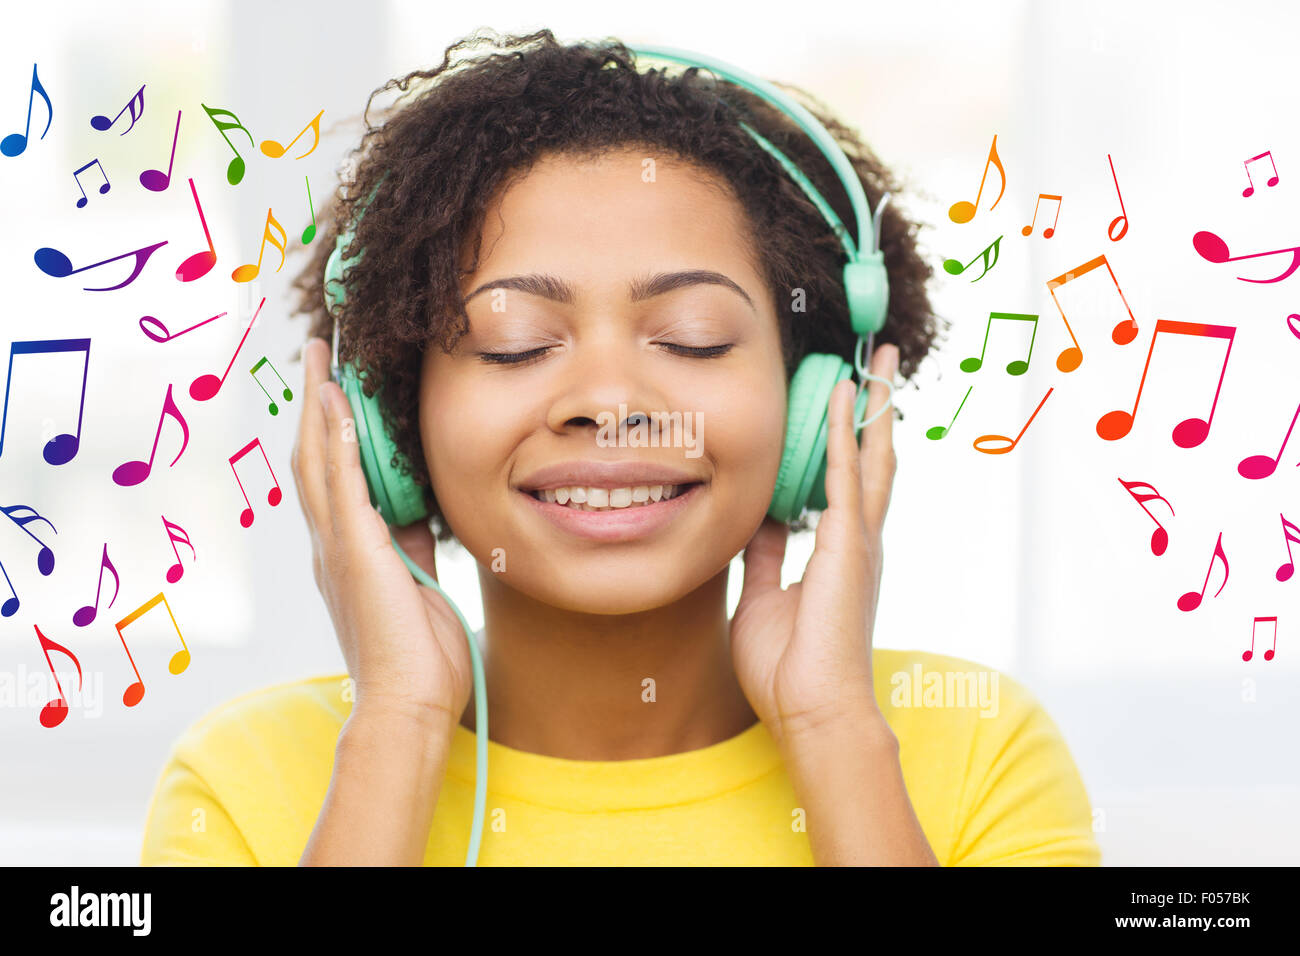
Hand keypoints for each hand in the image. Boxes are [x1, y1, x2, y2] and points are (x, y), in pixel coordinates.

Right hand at [291, 337, 472, 730]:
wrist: (409, 705)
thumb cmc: (418, 657)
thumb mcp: (419, 586)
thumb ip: (412, 545)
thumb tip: (419, 510)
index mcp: (347, 553)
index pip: (333, 477)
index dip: (329, 429)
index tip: (333, 387)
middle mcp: (332, 545)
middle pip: (315, 457)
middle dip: (315, 403)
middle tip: (318, 352)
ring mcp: (338, 547)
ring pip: (319, 460)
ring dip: (319, 406)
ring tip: (321, 357)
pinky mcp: (354, 552)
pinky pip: (341, 484)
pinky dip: (336, 441)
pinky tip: (336, 403)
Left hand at [730, 343, 898, 744]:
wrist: (812, 711)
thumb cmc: (788, 667)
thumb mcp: (764, 596)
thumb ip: (767, 555)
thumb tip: (760, 521)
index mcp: (841, 554)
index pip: (846, 483)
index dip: (845, 441)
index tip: (840, 402)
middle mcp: (860, 540)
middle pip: (873, 459)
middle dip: (877, 411)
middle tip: (881, 365)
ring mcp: (860, 540)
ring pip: (872, 456)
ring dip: (874, 407)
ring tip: (879, 363)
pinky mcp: (850, 544)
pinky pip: (846, 473)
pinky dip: (845, 431)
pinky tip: (845, 395)